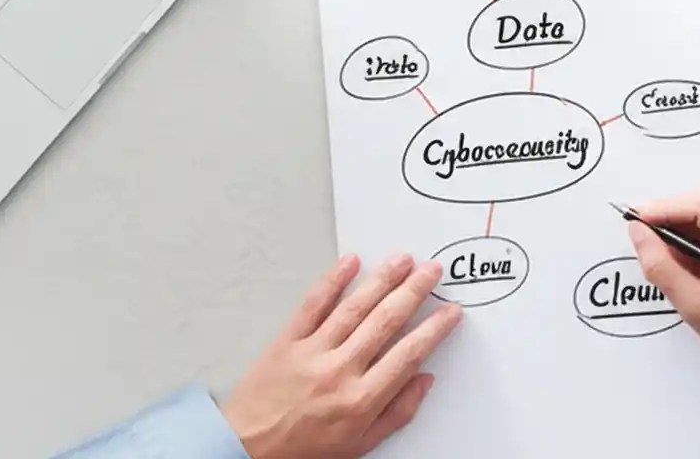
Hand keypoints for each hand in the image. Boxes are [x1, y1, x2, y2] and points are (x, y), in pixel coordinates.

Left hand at [222, 254, 462, 458]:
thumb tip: (424, 380)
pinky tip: (351, 262)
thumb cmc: (304, 450)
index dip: (434, 330)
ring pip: (354, 307)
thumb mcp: (360, 444)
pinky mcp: (287, 340)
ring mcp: (312, 352)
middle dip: (413, 292)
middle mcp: (339, 371)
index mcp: (361, 400)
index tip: (451, 312)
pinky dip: (333, 280)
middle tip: (432, 271)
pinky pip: (313, 304)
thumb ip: (397, 412)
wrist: (248, 448)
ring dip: (382, 279)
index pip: (408, 355)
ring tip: (403, 259)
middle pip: (385, 322)